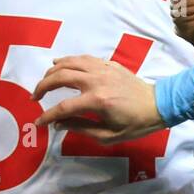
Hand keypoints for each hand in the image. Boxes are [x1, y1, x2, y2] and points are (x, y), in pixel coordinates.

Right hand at [33, 55, 161, 142]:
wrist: (158, 105)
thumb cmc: (136, 124)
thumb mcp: (109, 135)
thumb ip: (81, 128)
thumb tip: (59, 124)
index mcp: (97, 100)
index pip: (64, 107)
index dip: (47, 115)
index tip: (38, 122)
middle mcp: (97, 80)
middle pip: (61, 77)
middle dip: (43, 86)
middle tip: (35, 96)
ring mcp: (103, 69)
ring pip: (70, 62)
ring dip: (53, 70)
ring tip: (44, 80)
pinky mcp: (109, 64)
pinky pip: (84, 58)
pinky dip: (69, 60)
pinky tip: (61, 64)